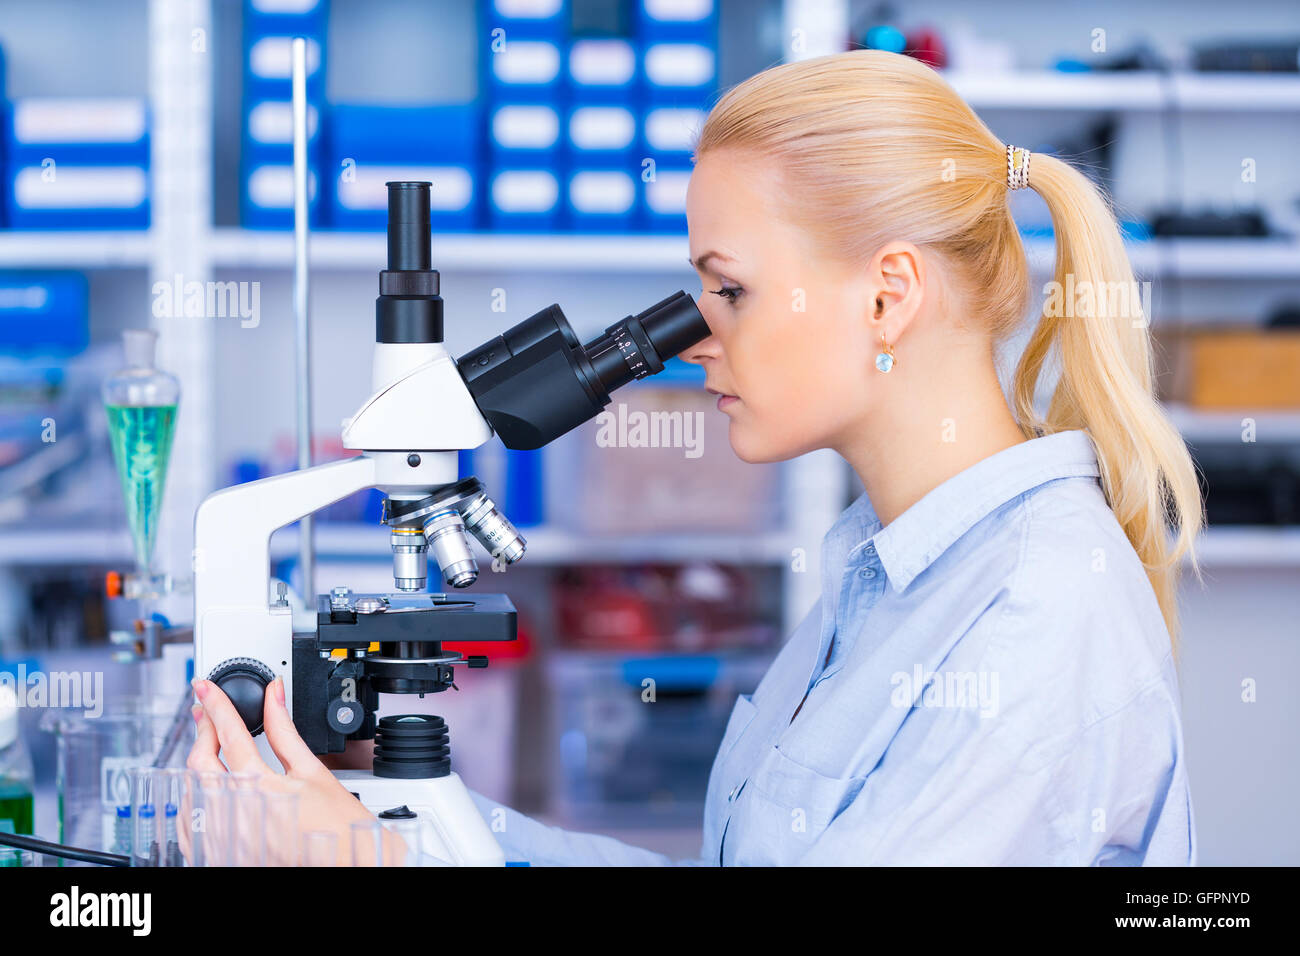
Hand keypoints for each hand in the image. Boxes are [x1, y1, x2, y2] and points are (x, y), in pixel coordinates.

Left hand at [186, 676, 407, 865]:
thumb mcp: (313, 770)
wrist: (346, 865)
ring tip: (210, 749)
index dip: (216, 704)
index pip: (228, 734)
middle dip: (201, 731)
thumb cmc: (338, 827)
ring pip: (190, 791)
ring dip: (197, 765)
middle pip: (200, 761)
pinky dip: (195, 800)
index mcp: (259, 786)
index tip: (205, 687)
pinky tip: (207, 788)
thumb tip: (274, 696)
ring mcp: (224, 837)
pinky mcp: (220, 854)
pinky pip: (191, 825)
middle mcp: (234, 813)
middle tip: (206, 713)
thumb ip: (285, 730)